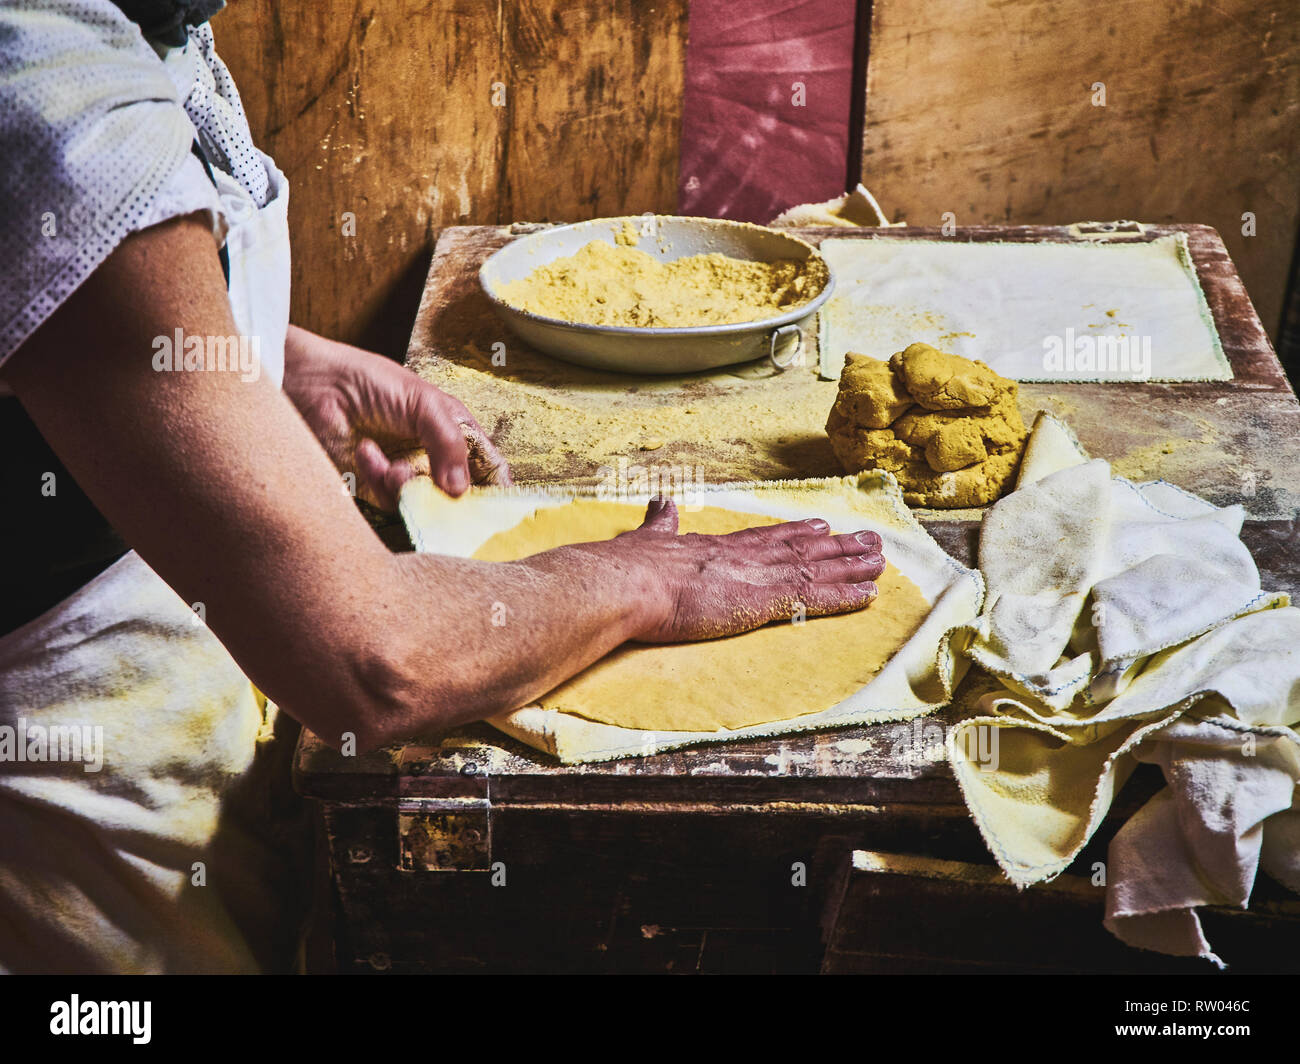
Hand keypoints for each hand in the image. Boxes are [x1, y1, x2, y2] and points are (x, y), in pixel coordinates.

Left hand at [283, 325, 510, 507]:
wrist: (316, 386)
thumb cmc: (373, 382)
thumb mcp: (424, 403)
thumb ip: (449, 442)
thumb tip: (459, 491)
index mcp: (455, 431)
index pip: (489, 468)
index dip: (495, 490)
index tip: (494, 509)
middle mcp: (435, 456)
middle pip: (460, 496)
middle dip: (449, 499)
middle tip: (440, 497)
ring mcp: (407, 473)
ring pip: (424, 503)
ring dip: (406, 485)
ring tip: (389, 464)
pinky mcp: (376, 486)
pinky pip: (390, 500)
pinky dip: (378, 479)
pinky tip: (365, 452)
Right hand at [573, 498, 885, 642]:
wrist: (630, 582)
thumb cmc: (631, 568)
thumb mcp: (648, 538)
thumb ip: (661, 523)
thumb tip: (661, 502)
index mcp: (717, 546)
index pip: (765, 538)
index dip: (795, 532)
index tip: (818, 525)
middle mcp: (745, 556)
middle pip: (801, 547)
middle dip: (836, 545)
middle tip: (867, 540)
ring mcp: (758, 575)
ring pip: (817, 567)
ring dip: (851, 565)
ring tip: (880, 560)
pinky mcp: (764, 600)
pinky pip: (815, 597)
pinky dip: (845, 595)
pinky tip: (868, 595)